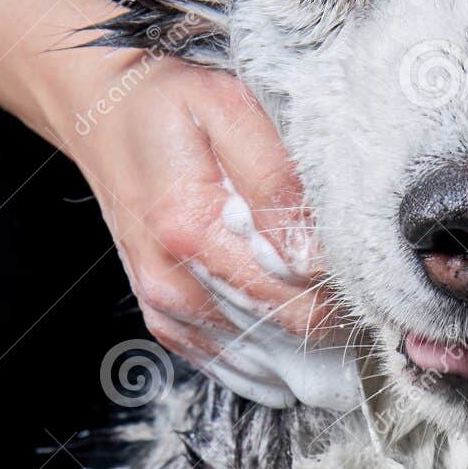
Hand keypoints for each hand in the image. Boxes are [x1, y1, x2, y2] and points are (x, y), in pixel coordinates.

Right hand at [49, 46, 353, 408]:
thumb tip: (316, 247)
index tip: (366, 256)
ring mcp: (166, 305)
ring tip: (324, 294)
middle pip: (289, 327)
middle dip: (332, 307)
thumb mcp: (229, 107)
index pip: (302, 288)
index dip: (346, 277)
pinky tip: (288, 328)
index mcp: (193, 227)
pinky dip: (267, 354)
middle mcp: (174, 280)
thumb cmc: (169, 104)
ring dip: (303, 335)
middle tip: (355, 274)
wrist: (101, 113)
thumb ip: (276, 178)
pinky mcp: (163, 318)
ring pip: (265, 355)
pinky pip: (229, 364)